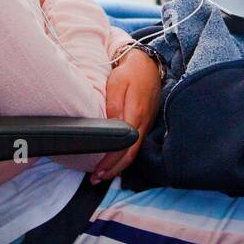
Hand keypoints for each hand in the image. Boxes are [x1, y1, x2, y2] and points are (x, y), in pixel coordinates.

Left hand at [94, 49, 161, 182]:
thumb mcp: (117, 85)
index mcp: (136, 117)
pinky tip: (115, 159)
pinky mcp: (144, 124)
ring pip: (133, 153)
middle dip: (113, 170)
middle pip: (129, 156)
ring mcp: (145, 125)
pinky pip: (134, 145)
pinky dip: (124, 156)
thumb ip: (114, 105)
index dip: (110, 163)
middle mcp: (143, 125)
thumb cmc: (130, 74)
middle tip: (96, 179)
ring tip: (103, 174)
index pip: (124, 148)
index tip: (97, 171)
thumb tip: (110, 126)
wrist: (147, 65)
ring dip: (118, 166)